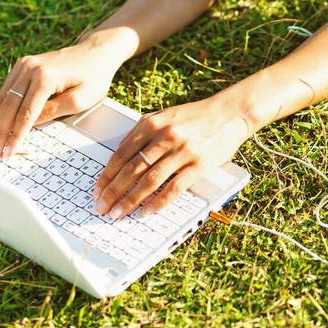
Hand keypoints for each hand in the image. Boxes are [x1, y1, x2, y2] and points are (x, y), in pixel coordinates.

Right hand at [0, 41, 118, 157]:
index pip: (26, 113)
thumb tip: (29, 123)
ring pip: (3, 96)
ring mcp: (25, 64)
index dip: (15, 136)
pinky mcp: (23, 65)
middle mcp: (31, 68)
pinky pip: (7, 89)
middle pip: (9, 106)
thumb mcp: (81, 100)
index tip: (7, 153)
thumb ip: (53, 112)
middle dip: (0, 132)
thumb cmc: (93, 76)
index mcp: (46, 77)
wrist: (95, 52)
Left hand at [93, 93, 249, 217]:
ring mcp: (182, 151)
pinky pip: (174, 188)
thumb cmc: (194, 118)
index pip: (122, 154)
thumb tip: (119, 160)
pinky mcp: (198, 165)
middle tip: (102, 208)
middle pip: (132, 169)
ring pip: (149, 181)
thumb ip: (143, 134)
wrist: (229, 114)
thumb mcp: (165, 117)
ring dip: (130, 200)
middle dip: (113, 191)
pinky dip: (158, 202)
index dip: (107, 175)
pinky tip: (147, 212)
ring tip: (118, 213)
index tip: (97, 191)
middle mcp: (165, 136)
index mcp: (152, 123)